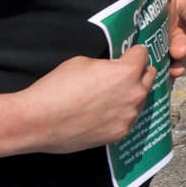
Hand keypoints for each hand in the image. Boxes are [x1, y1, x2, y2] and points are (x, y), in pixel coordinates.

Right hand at [17, 53, 156, 154]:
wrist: (36, 121)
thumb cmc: (56, 89)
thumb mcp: (82, 63)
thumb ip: (107, 64)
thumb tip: (114, 67)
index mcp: (127, 72)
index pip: (143, 54)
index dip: (132, 53)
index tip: (128, 55)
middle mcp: (134, 94)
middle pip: (148, 76)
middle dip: (137, 73)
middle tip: (123, 74)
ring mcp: (128, 116)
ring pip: (140, 99)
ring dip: (131, 95)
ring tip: (110, 96)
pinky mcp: (120, 133)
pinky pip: (128, 118)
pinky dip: (121, 114)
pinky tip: (105, 113)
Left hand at [163, 0, 185, 80]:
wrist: (143, 12)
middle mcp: (185, 23)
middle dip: (185, 40)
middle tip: (179, 49)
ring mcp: (177, 39)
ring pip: (183, 51)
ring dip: (181, 59)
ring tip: (175, 66)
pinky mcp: (165, 54)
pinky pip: (171, 64)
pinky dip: (171, 71)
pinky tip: (169, 76)